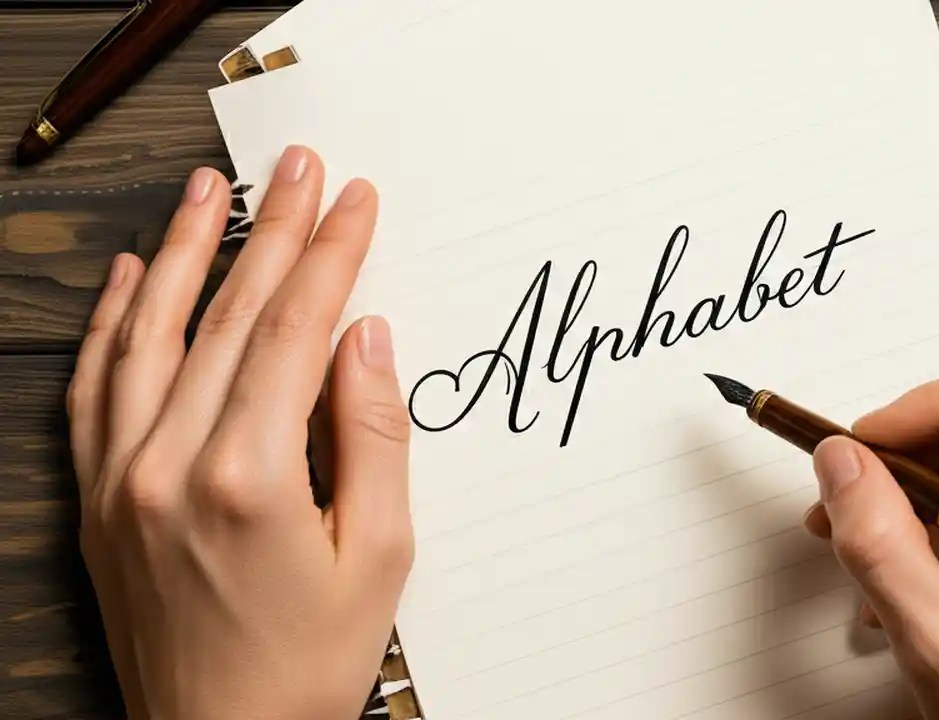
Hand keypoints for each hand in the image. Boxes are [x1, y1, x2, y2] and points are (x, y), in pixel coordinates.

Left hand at [66, 146, 413, 719]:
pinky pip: (93, 388)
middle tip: (300, 168)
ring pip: (148, 335)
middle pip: (227, 318)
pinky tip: (128, 276)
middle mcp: (168, 465)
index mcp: (248, 478)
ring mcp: (120, 479)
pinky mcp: (96, 500)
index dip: (331, 257)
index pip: (293, 332)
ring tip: (210, 188)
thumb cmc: (307, 665)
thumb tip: (366, 340)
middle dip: (274, 233)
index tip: (355, 201)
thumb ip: (373, 438)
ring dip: (183, 251)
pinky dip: (109, 323)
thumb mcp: (377, 558)